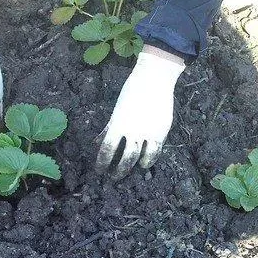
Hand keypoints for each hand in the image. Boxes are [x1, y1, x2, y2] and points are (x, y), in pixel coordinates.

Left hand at [96, 46, 184, 179]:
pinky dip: (148, 160)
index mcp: (117, 125)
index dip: (102, 163)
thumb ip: (108, 129)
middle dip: (117, 171)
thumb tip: (97, 143)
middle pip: (123, 158)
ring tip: (128, 172)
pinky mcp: (160, 132)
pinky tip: (144, 164)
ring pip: (138, 158)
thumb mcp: (117, 111)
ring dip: (131, 168)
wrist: (154, 79)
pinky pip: (154, 152)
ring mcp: (146, 133)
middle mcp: (131, 131)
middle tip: (113, 177)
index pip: (107, 149)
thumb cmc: (132, 93)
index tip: (99, 170)